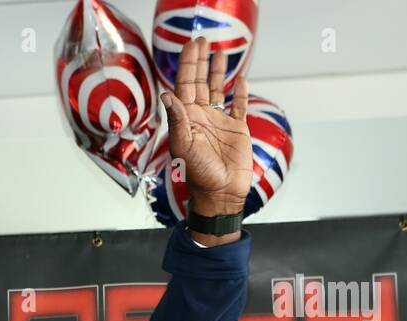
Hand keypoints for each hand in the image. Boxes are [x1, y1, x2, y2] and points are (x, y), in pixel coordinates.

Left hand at [161, 37, 251, 230]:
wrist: (221, 193)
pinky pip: (238, 106)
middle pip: (199, 83)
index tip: (192, 45)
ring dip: (217, 72)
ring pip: (217, 90)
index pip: (185, 85)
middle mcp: (202, 117)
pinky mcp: (237, 129)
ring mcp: (219, 122)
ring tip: (219, 53)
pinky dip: (239, 93)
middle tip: (201, 40)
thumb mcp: (184, 146)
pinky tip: (239, 80)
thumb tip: (167, 94)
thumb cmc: (199, 174)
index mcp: (187, 119)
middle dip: (199, 62)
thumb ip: (178, 119)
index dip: (188, 64)